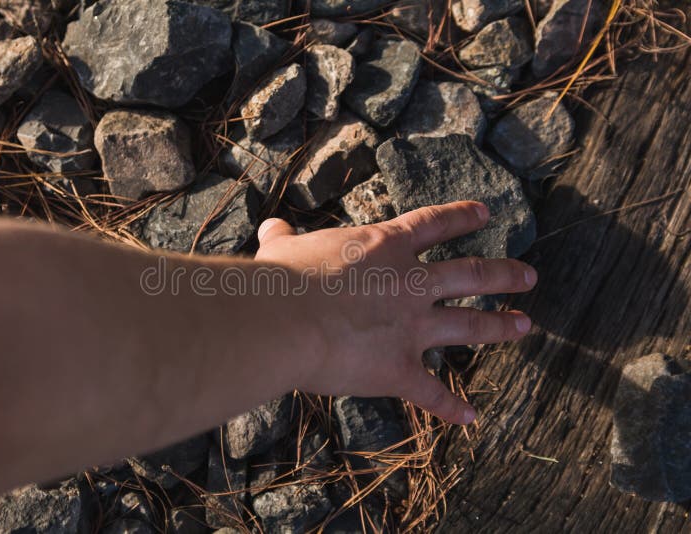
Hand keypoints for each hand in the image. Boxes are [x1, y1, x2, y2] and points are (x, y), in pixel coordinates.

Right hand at [255, 201, 536, 424]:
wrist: (284, 321)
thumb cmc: (281, 280)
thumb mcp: (283, 250)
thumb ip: (284, 239)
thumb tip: (271, 229)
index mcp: (386, 246)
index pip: (434, 224)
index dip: (462, 216)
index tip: (485, 213)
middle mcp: (410, 283)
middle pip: (471, 274)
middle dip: (504, 275)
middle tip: (529, 276)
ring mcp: (411, 327)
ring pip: (469, 325)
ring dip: (500, 326)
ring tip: (525, 326)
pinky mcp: (399, 370)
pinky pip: (432, 392)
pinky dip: (451, 407)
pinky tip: (470, 417)